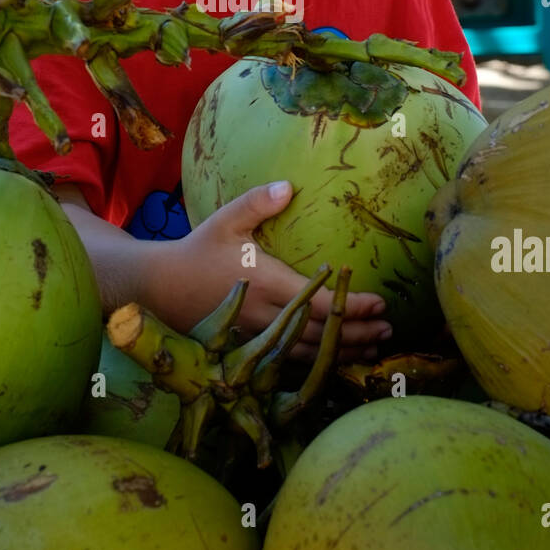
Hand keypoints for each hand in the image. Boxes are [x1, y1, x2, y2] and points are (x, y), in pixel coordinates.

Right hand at [141, 181, 391, 364]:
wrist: (160, 288)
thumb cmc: (198, 250)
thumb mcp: (225, 220)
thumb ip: (257, 202)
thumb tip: (288, 186)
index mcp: (267, 283)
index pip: (319, 302)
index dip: (354, 306)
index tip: (380, 303)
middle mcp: (266, 315)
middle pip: (322, 333)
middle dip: (359, 332)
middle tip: (389, 328)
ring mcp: (257, 337)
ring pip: (309, 352)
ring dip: (344, 351)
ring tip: (374, 347)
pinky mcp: (250, 347)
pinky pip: (290, 361)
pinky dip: (319, 362)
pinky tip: (337, 359)